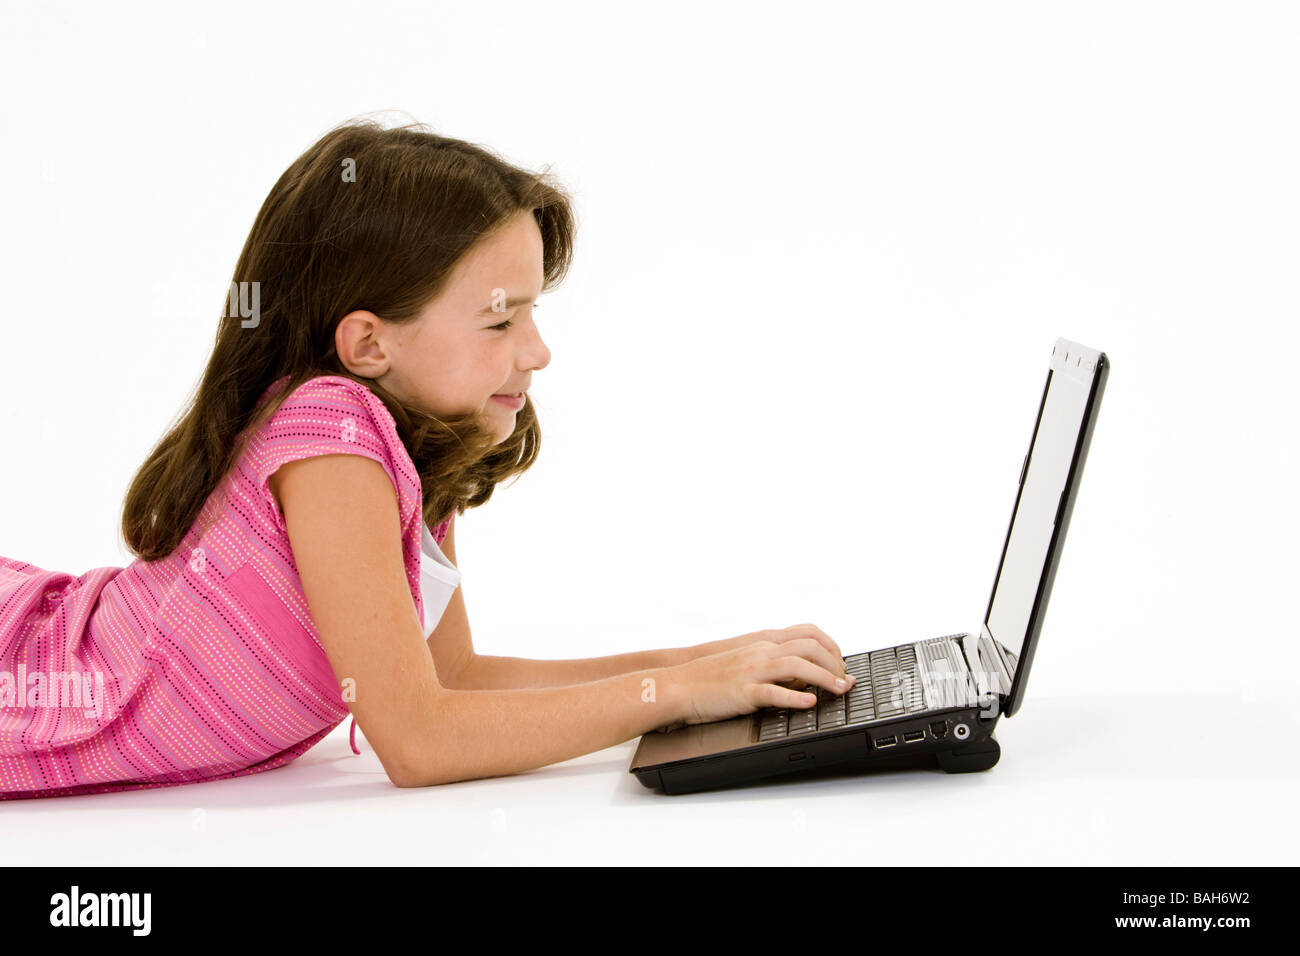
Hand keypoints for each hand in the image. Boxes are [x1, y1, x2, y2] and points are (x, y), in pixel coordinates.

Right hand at [688, 624, 848, 686]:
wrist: (679, 684)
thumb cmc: (710, 677)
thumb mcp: (747, 662)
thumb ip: (774, 664)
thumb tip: (803, 675)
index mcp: (764, 644)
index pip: (808, 633)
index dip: (832, 647)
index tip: (842, 664)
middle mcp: (762, 652)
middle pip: (810, 646)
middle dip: (835, 663)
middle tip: (845, 681)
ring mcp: (753, 670)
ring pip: (798, 665)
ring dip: (825, 678)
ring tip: (840, 691)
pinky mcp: (744, 691)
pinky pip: (774, 691)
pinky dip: (795, 697)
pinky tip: (809, 703)